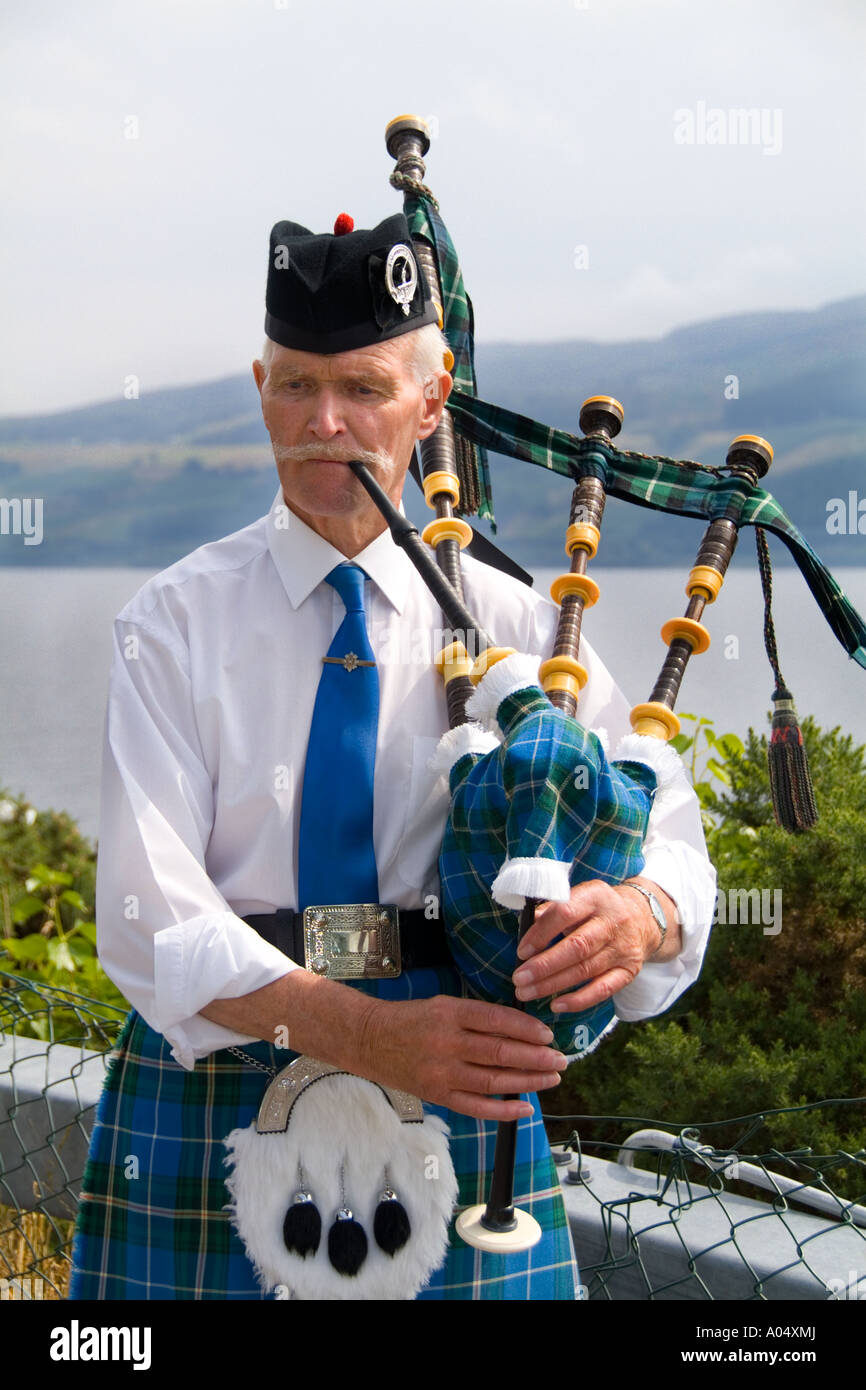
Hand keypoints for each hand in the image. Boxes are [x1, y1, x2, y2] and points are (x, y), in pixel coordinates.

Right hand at [356, 994, 567, 1121]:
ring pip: (493, 1080)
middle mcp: (447, 1042)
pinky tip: (526, 1107)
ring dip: (527, 1081)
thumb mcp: (443, 1005)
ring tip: (551, 1079)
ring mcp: (441, 1072)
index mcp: (450, 1013)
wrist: (370, 1040)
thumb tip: (519, 1030)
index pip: (497, 1020)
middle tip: (560, 1060)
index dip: (526, 1028)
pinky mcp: (437, 1094)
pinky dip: (503, 1109)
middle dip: (536, 1057)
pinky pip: (476, 1106)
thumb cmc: (411, 1019)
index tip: (547, 1035)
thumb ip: (476, 1018)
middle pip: (500, 1052)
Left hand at [510, 878, 679, 1014]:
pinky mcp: (629, 970)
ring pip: (586, 970)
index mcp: (595, 896)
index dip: (541, 934)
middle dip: (544, 966)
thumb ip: (550, 912)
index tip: (521, 952)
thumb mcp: (577, 898)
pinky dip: (579, 1000)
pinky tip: (557, 1005)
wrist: (640, 918)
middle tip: (519, 979)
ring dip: (553, 985)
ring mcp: (623, 947)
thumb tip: (524, 932)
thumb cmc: (595, 910)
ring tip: (528, 993)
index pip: (565, 913)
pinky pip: (603, 989)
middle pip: (577, 946)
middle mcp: (612, 921)